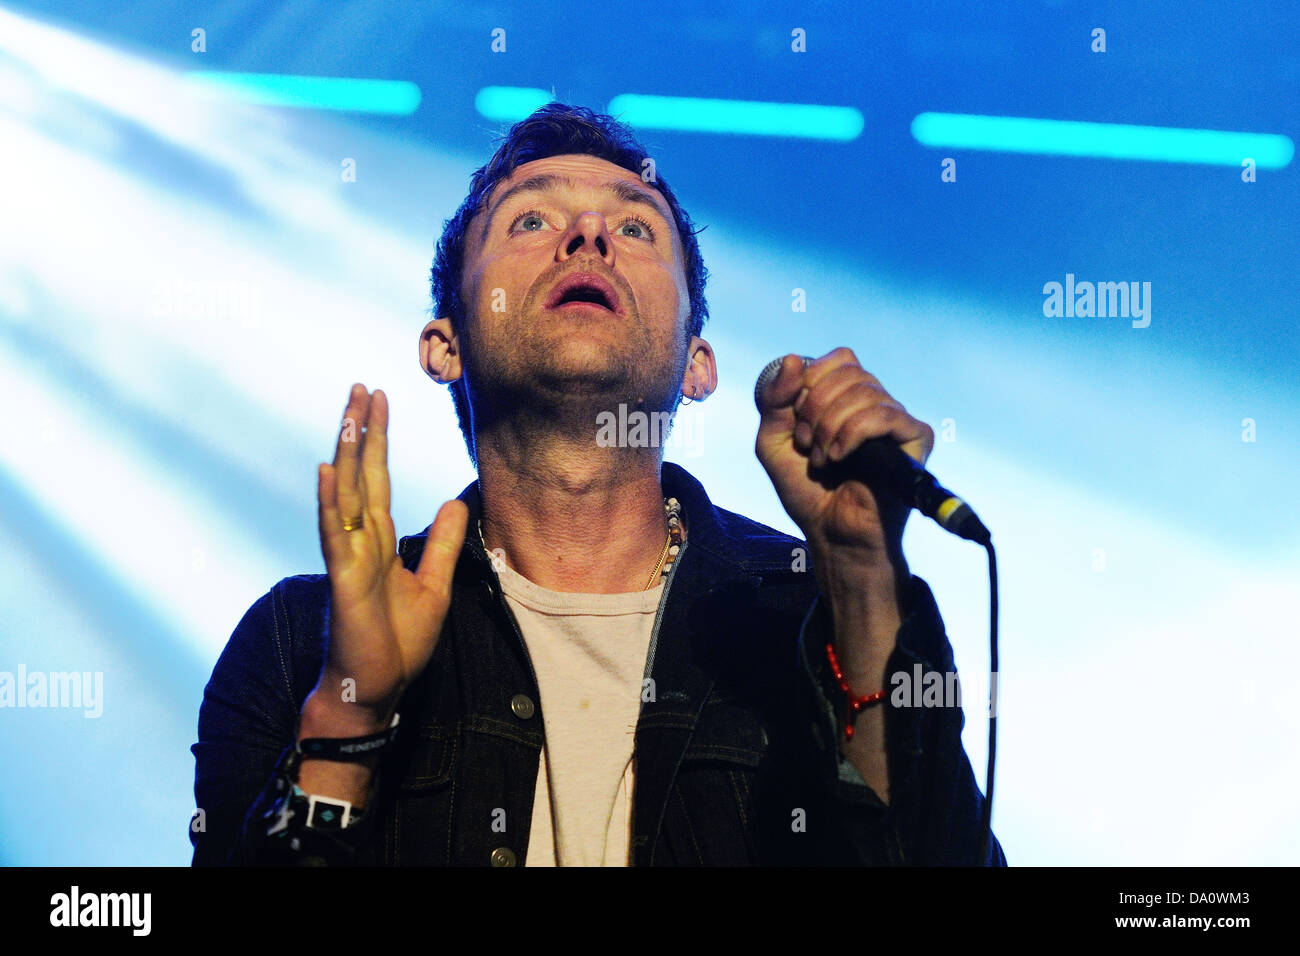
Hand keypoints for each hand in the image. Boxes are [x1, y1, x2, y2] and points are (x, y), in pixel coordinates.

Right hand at [307, 384, 467, 734]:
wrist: (377, 689)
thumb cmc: (398, 644)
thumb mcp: (435, 585)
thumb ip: (443, 544)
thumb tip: (453, 503)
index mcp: (380, 543)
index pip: (378, 481)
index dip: (379, 442)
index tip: (379, 402)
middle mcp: (360, 543)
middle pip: (360, 476)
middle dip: (362, 432)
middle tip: (363, 388)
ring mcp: (349, 558)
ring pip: (346, 494)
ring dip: (346, 453)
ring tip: (349, 413)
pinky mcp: (344, 581)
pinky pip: (335, 535)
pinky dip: (330, 502)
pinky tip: (327, 470)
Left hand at [755, 349, 933, 582]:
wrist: (830, 533)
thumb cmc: (806, 490)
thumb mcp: (773, 440)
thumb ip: (774, 400)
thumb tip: (792, 359)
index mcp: (847, 397)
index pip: (838, 360)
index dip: (810, 382)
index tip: (797, 423)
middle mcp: (876, 402)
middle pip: (849, 371)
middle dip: (816, 406)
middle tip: (808, 444)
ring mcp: (897, 419)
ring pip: (865, 391)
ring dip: (830, 427)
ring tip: (824, 460)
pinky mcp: (915, 438)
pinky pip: (885, 414)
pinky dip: (852, 433)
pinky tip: (840, 457)